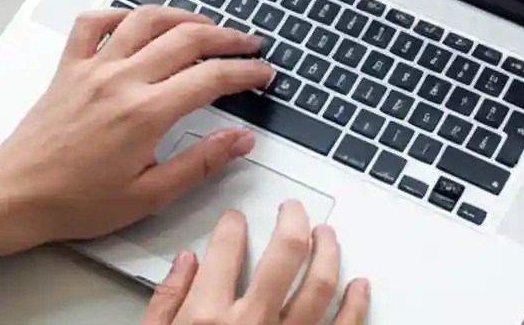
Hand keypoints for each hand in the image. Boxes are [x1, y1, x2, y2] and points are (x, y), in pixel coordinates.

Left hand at [0, 6, 273, 248]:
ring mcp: (93, 69)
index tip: (263, 73)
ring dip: (181, 15)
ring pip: (144, 20)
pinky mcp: (69, 68)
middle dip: (226, 37)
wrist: (15, 194)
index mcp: (145, 113)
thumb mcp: (149, 195)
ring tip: (204, 24)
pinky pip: (93, 24)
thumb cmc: (75, 201)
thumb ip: (201, 163)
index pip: (211, 78)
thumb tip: (240, 140)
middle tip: (249, 43)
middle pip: (186, 39)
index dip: (246, 72)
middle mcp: (121, 81)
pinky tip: (135, 21)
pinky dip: (118, 15)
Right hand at [141, 201, 370, 324]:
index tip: (234, 221)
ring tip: (326, 235)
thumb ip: (165, 305)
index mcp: (207, 321)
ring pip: (320, 285)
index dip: (231, 226)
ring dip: (328, 252)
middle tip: (293, 210)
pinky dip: (356, 304)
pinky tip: (358, 285)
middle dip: (292, 221)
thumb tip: (184, 264)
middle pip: (284, 253)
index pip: (226, 250)